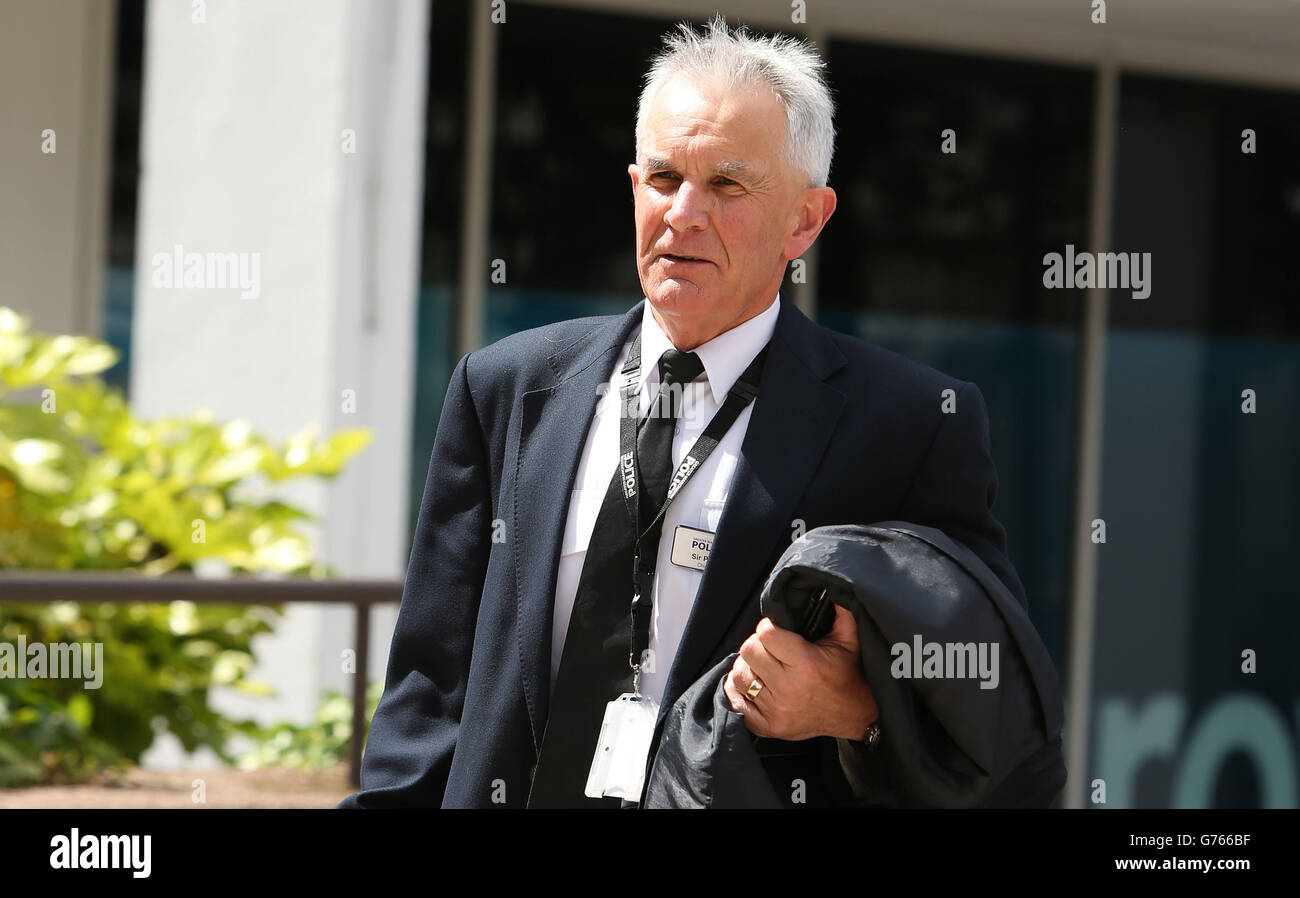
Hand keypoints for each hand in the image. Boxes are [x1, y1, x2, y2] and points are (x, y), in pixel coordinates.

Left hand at [723, 604, 877, 740]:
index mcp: (806, 664)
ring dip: (748, 667)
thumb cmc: (849, 674)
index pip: (765, 634)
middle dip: (756, 645)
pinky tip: (755, 684)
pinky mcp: (769, 727)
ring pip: (739, 676)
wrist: (855, 716)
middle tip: (768, 648)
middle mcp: (789, 688)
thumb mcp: (848, 639)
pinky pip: (738, 703)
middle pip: (748, 652)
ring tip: (762, 666)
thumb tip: (829, 584)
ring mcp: (777, 710)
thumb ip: (839, 611)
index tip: (775, 630)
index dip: (768, 627)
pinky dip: (741, 691)